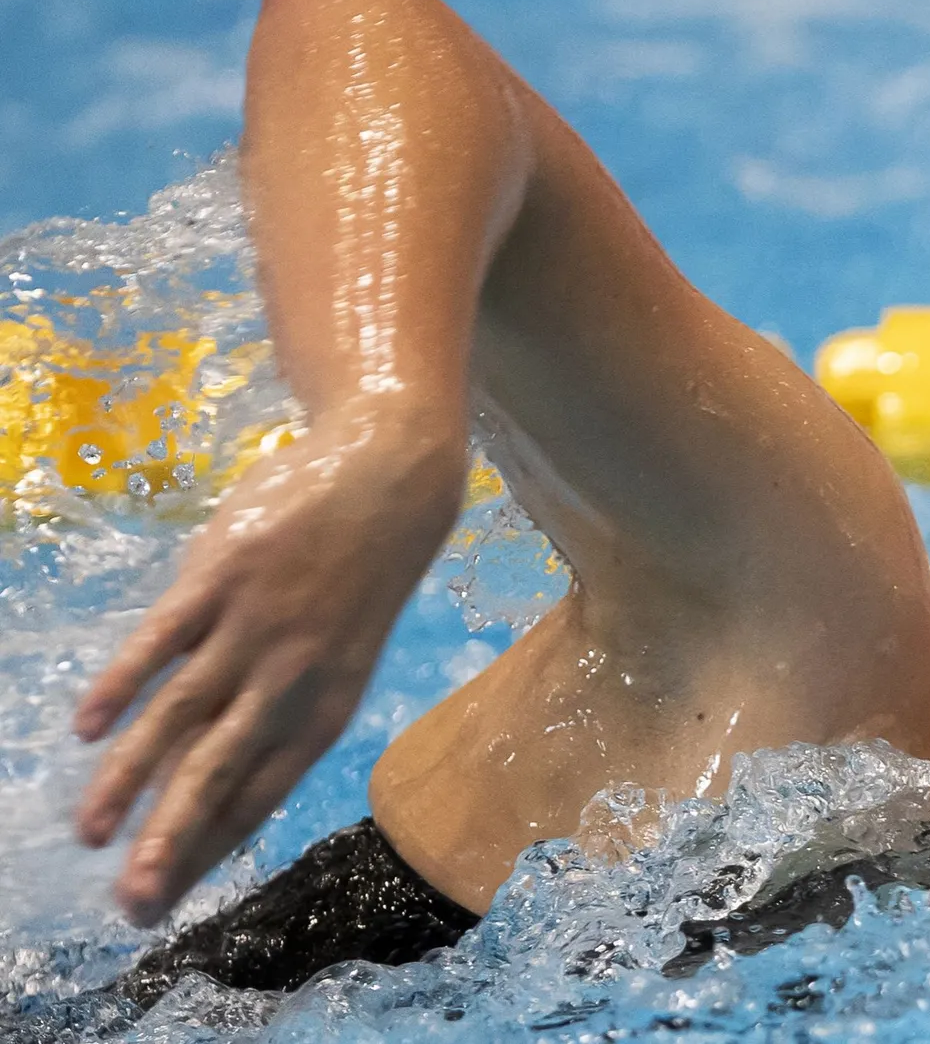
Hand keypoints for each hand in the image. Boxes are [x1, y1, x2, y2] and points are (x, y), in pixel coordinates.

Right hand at [73, 402, 465, 925]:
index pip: (261, 794)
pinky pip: (164, 641)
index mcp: (327, 706)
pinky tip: (88, 730)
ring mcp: (255, 627)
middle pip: (220, 773)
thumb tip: (208, 753)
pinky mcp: (221, 577)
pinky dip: (124, 685)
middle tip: (130, 903)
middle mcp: (292, 679)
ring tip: (91, 833)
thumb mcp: (337, 648)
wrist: (390, 476)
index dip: (211, 846)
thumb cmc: (356, 570)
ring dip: (133, 779)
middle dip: (173, 843)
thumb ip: (281, 700)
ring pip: (183, 717)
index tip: (166, 898)